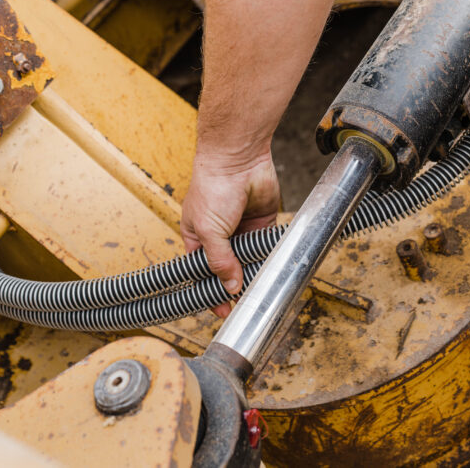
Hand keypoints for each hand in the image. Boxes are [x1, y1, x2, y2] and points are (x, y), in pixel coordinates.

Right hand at [180, 149, 283, 315]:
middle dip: (235, 287)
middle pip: (228, 270)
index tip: (221, 310)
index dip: (211, 291)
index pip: (203, 272)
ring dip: (254, 273)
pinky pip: (266, 248)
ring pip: (249, 262)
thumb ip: (219, 260)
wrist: (239, 159)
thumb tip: (229, 287)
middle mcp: (220, 237)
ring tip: (259, 289)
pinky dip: (269, 258)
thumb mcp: (208, 229)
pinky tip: (272, 267)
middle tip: (245, 304)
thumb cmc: (213, 186)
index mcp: (198, 238)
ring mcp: (241, 231)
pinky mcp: (261, 225)